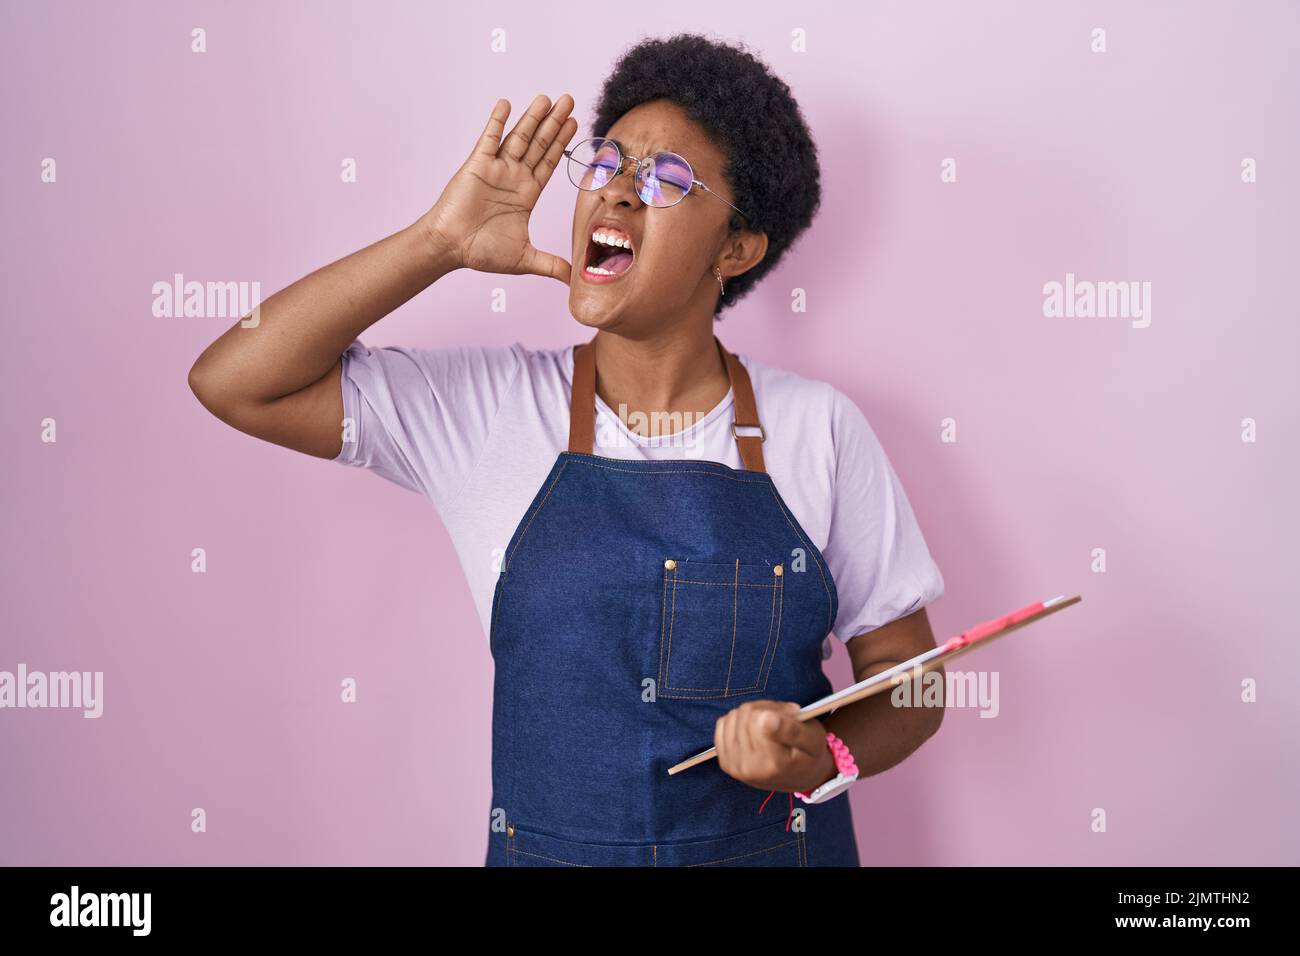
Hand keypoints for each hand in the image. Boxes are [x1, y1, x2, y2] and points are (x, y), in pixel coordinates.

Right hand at [417, 94, 577, 282]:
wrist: (450, 247)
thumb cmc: (481, 252)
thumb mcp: (525, 259)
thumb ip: (551, 265)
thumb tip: (574, 279)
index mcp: (526, 194)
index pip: (549, 163)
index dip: (562, 144)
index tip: (575, 124)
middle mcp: (514, 177)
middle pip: (539, 144)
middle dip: (554, 123)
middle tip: (569, 101)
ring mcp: (496, 169)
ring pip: (519, 138)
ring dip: (532, 118)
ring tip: (547, 98)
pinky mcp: (477, 165)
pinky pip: (489, 139)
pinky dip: (497, 122)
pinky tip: (507, 104)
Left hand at [714, 701, 836, 792]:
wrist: (799, 777)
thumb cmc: (808, 754)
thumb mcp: (813, 739)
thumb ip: (792, 729)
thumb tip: (768, 718)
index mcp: (773, 764)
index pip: (760, 718)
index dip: (778, 709)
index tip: (792, 714)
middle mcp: (749, 768)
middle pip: (747, 714)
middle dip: (766, 709)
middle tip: (783, 718)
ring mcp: (734, 766)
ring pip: (734, 716)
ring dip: (753, 714)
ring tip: (770, 724)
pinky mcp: (725, 761)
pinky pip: (723, 724)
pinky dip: (738, 721)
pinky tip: (754, 730)